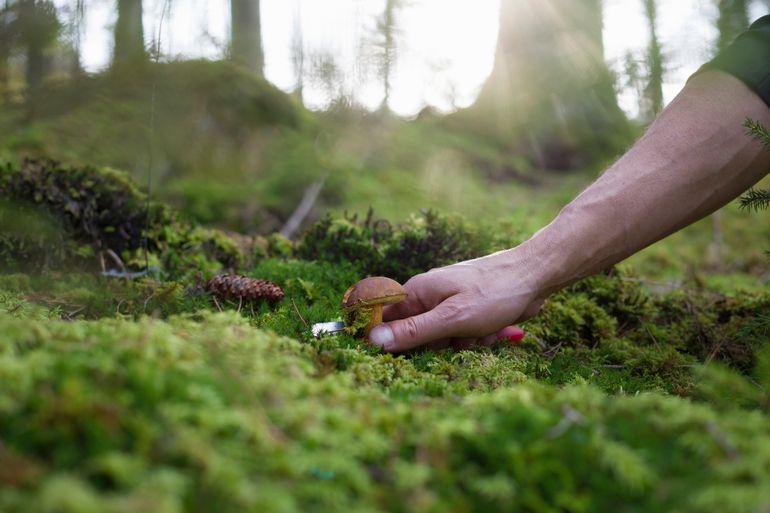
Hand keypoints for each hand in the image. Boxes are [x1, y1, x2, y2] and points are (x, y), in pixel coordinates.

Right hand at [370, 248, 545, 351]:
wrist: (536, 276)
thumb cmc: (495, 292)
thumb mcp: (451, 319)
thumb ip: (413, 331)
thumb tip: (374, 339)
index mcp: (417, 292)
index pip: (384, 320)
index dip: (389, 339)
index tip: (411, 350)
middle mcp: (428, 296)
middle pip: (416, 336)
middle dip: (439, 345)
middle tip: (458, 338)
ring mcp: (449, 303)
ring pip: (442, 340)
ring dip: (462, 343)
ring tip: (481, 330)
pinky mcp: (467, 311)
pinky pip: (461, 335)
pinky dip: (477, 338)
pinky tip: (493, 329)